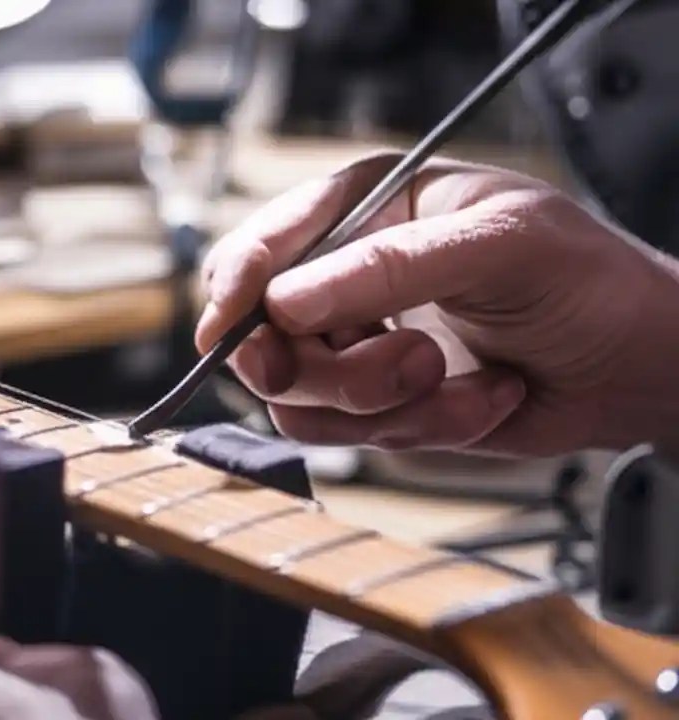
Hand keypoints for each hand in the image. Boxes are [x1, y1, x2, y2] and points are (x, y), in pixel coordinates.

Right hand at [198, 154, 678, 455]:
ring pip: (298, 397)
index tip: (232, 327)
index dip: (238, 286)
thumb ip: (388, 267)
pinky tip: (478, 399)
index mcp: (361, 206)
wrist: (634, 365)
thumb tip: (285, 301)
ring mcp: (354, 345)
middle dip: (332, 365)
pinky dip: (418, 428)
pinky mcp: (374, 404)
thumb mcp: (496, 245)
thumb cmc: (583, 278)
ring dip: (386, 401)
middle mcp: (342, 276)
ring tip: (455, 376)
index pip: (261, 245)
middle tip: (406, 364)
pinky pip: (348, 436)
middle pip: (261, 335)